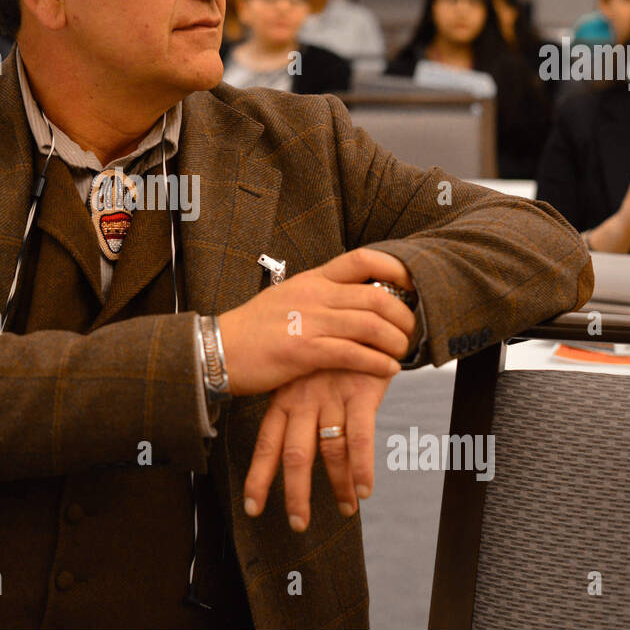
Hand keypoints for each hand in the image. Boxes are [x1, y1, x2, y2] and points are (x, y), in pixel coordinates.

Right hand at [217, 247, 415, 396]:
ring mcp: (309, 323)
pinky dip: (377, 364)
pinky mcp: (303, 352)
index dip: (395, 269)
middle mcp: (314, 296)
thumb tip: (356, 301)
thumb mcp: (289, 298)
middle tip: (410, 331)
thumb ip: (321, 296)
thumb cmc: (254, 329)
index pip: (362, 260)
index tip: (411, 286)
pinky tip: (387, 370)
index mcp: (312, 279)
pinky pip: (353, 354)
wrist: (219, 349)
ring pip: (370, 326)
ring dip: (395, 342)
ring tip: (401, 352)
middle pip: (376, 296)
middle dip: (404, 316)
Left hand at [243, 367, 393, 531]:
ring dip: (336, 485)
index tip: (252, 508)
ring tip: (344, 512)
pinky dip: (361, 466)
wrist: (357, 315)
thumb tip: (290, 452)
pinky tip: (363, 490)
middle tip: (297, 524)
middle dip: (295, 492)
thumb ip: (295, 412)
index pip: (267, 444)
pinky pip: (359, 436)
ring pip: (328, 450)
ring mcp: (331, 397)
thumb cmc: (328, 354)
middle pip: (294, 454)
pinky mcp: (360, 392)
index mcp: (285, 399)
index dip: (259, 477)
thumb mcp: (302, 377)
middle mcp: (303, 401)